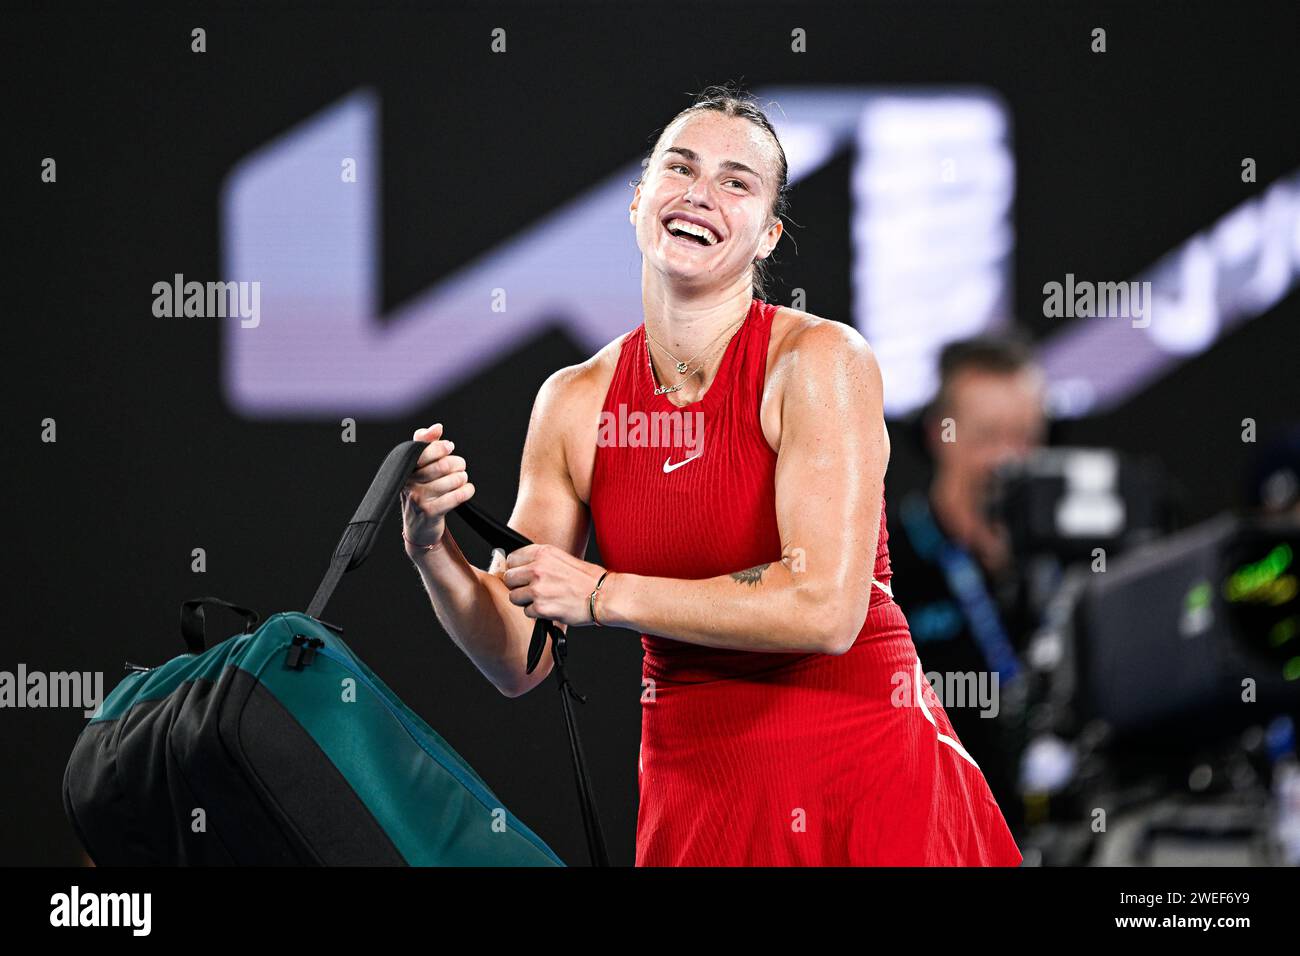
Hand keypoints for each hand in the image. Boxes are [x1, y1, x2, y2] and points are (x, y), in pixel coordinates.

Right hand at [400, 423, 474, 552]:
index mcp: (406, 467)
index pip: (423, 448)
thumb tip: (437, 427)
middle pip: (443, 464)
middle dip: (458, 464)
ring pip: (453, 480)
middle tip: (460, 467)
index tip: (450, 448)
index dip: (441, 447)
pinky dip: (467, 491)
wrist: (418, 526)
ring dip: (462, 479)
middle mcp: (409, 481)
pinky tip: (467, 490)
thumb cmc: (422, 490)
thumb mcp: (421, 466)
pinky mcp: (429, 512)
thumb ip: (427, 443)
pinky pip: (456, 497)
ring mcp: (418, 498)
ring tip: (461, 481)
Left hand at [502, 544, 607, 626]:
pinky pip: (527, 612)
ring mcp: (538, 589)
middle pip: (508, 579)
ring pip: (514, 597)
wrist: (603, 595)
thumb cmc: (587, 579)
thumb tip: (519, 567)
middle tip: (531, 590)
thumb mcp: (562, 559)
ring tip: (543, 599)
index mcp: (542, 553)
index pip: (511, 559)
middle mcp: (537, 568)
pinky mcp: (541, 608)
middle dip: (517, 586)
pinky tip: (550, 607)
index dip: (515, 569)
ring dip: (526, 601)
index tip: (521, 575)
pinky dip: (537, 613)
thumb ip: (539, 561)